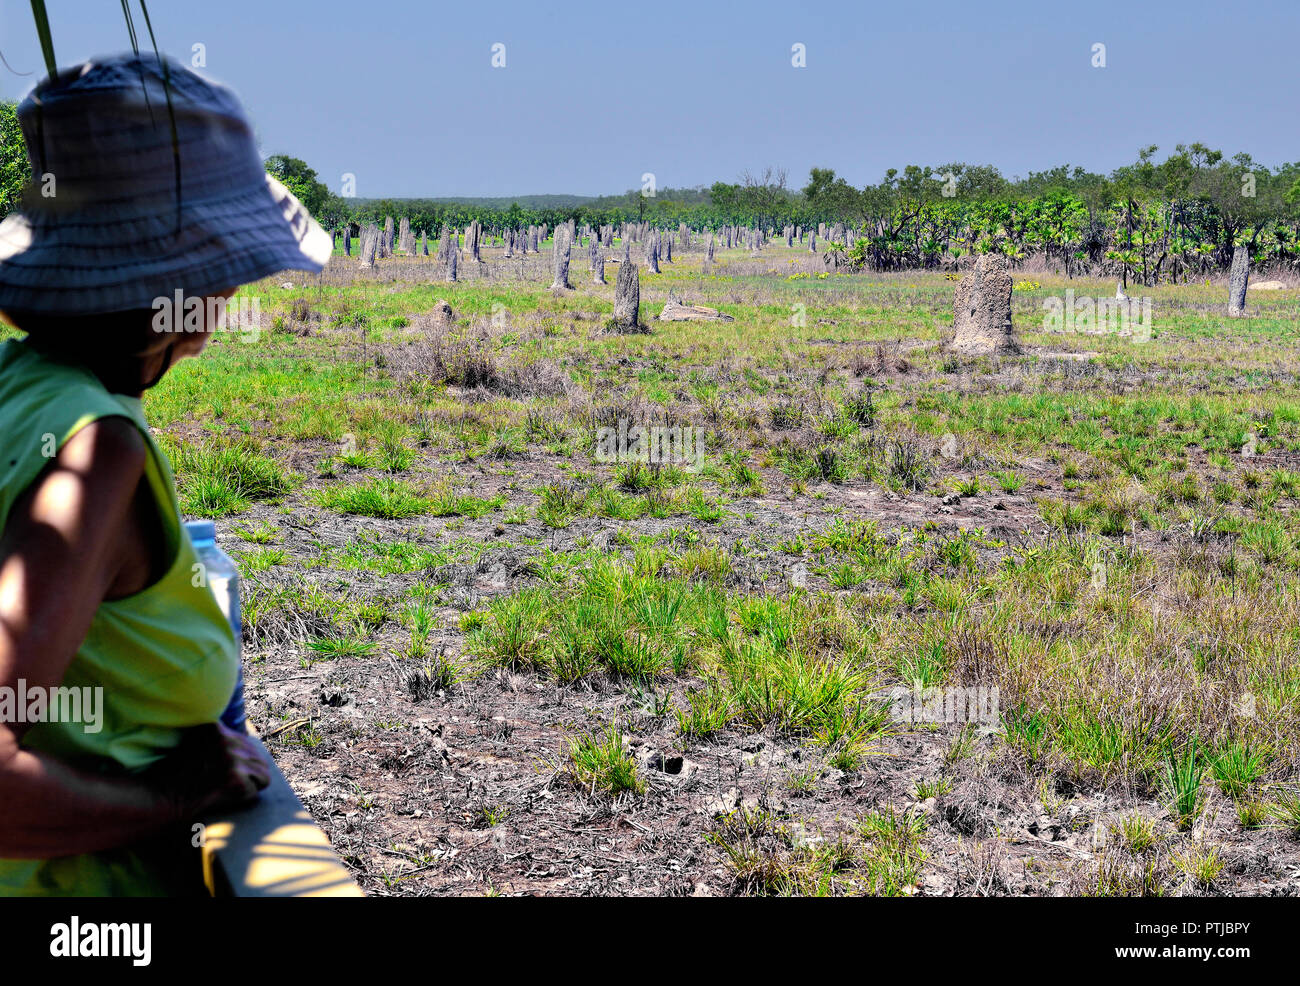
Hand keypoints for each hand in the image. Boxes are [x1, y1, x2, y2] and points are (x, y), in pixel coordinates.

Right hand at [148, 721, 271, 819]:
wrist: (160, 800)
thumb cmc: (176, 777)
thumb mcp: (195, 746)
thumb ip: (219, 740)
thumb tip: (251, 745)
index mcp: (215, 728)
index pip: (248, 744)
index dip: (238, 762)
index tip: (219, 772)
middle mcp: (225, 739)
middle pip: (259, 758)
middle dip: (246, 774)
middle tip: (222, 784)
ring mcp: (231, 758)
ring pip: (263, 773)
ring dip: (248, 785)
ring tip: (224, 790)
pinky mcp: (235, 778)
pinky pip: (256, 790)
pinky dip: (243, 798)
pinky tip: (222, 798)